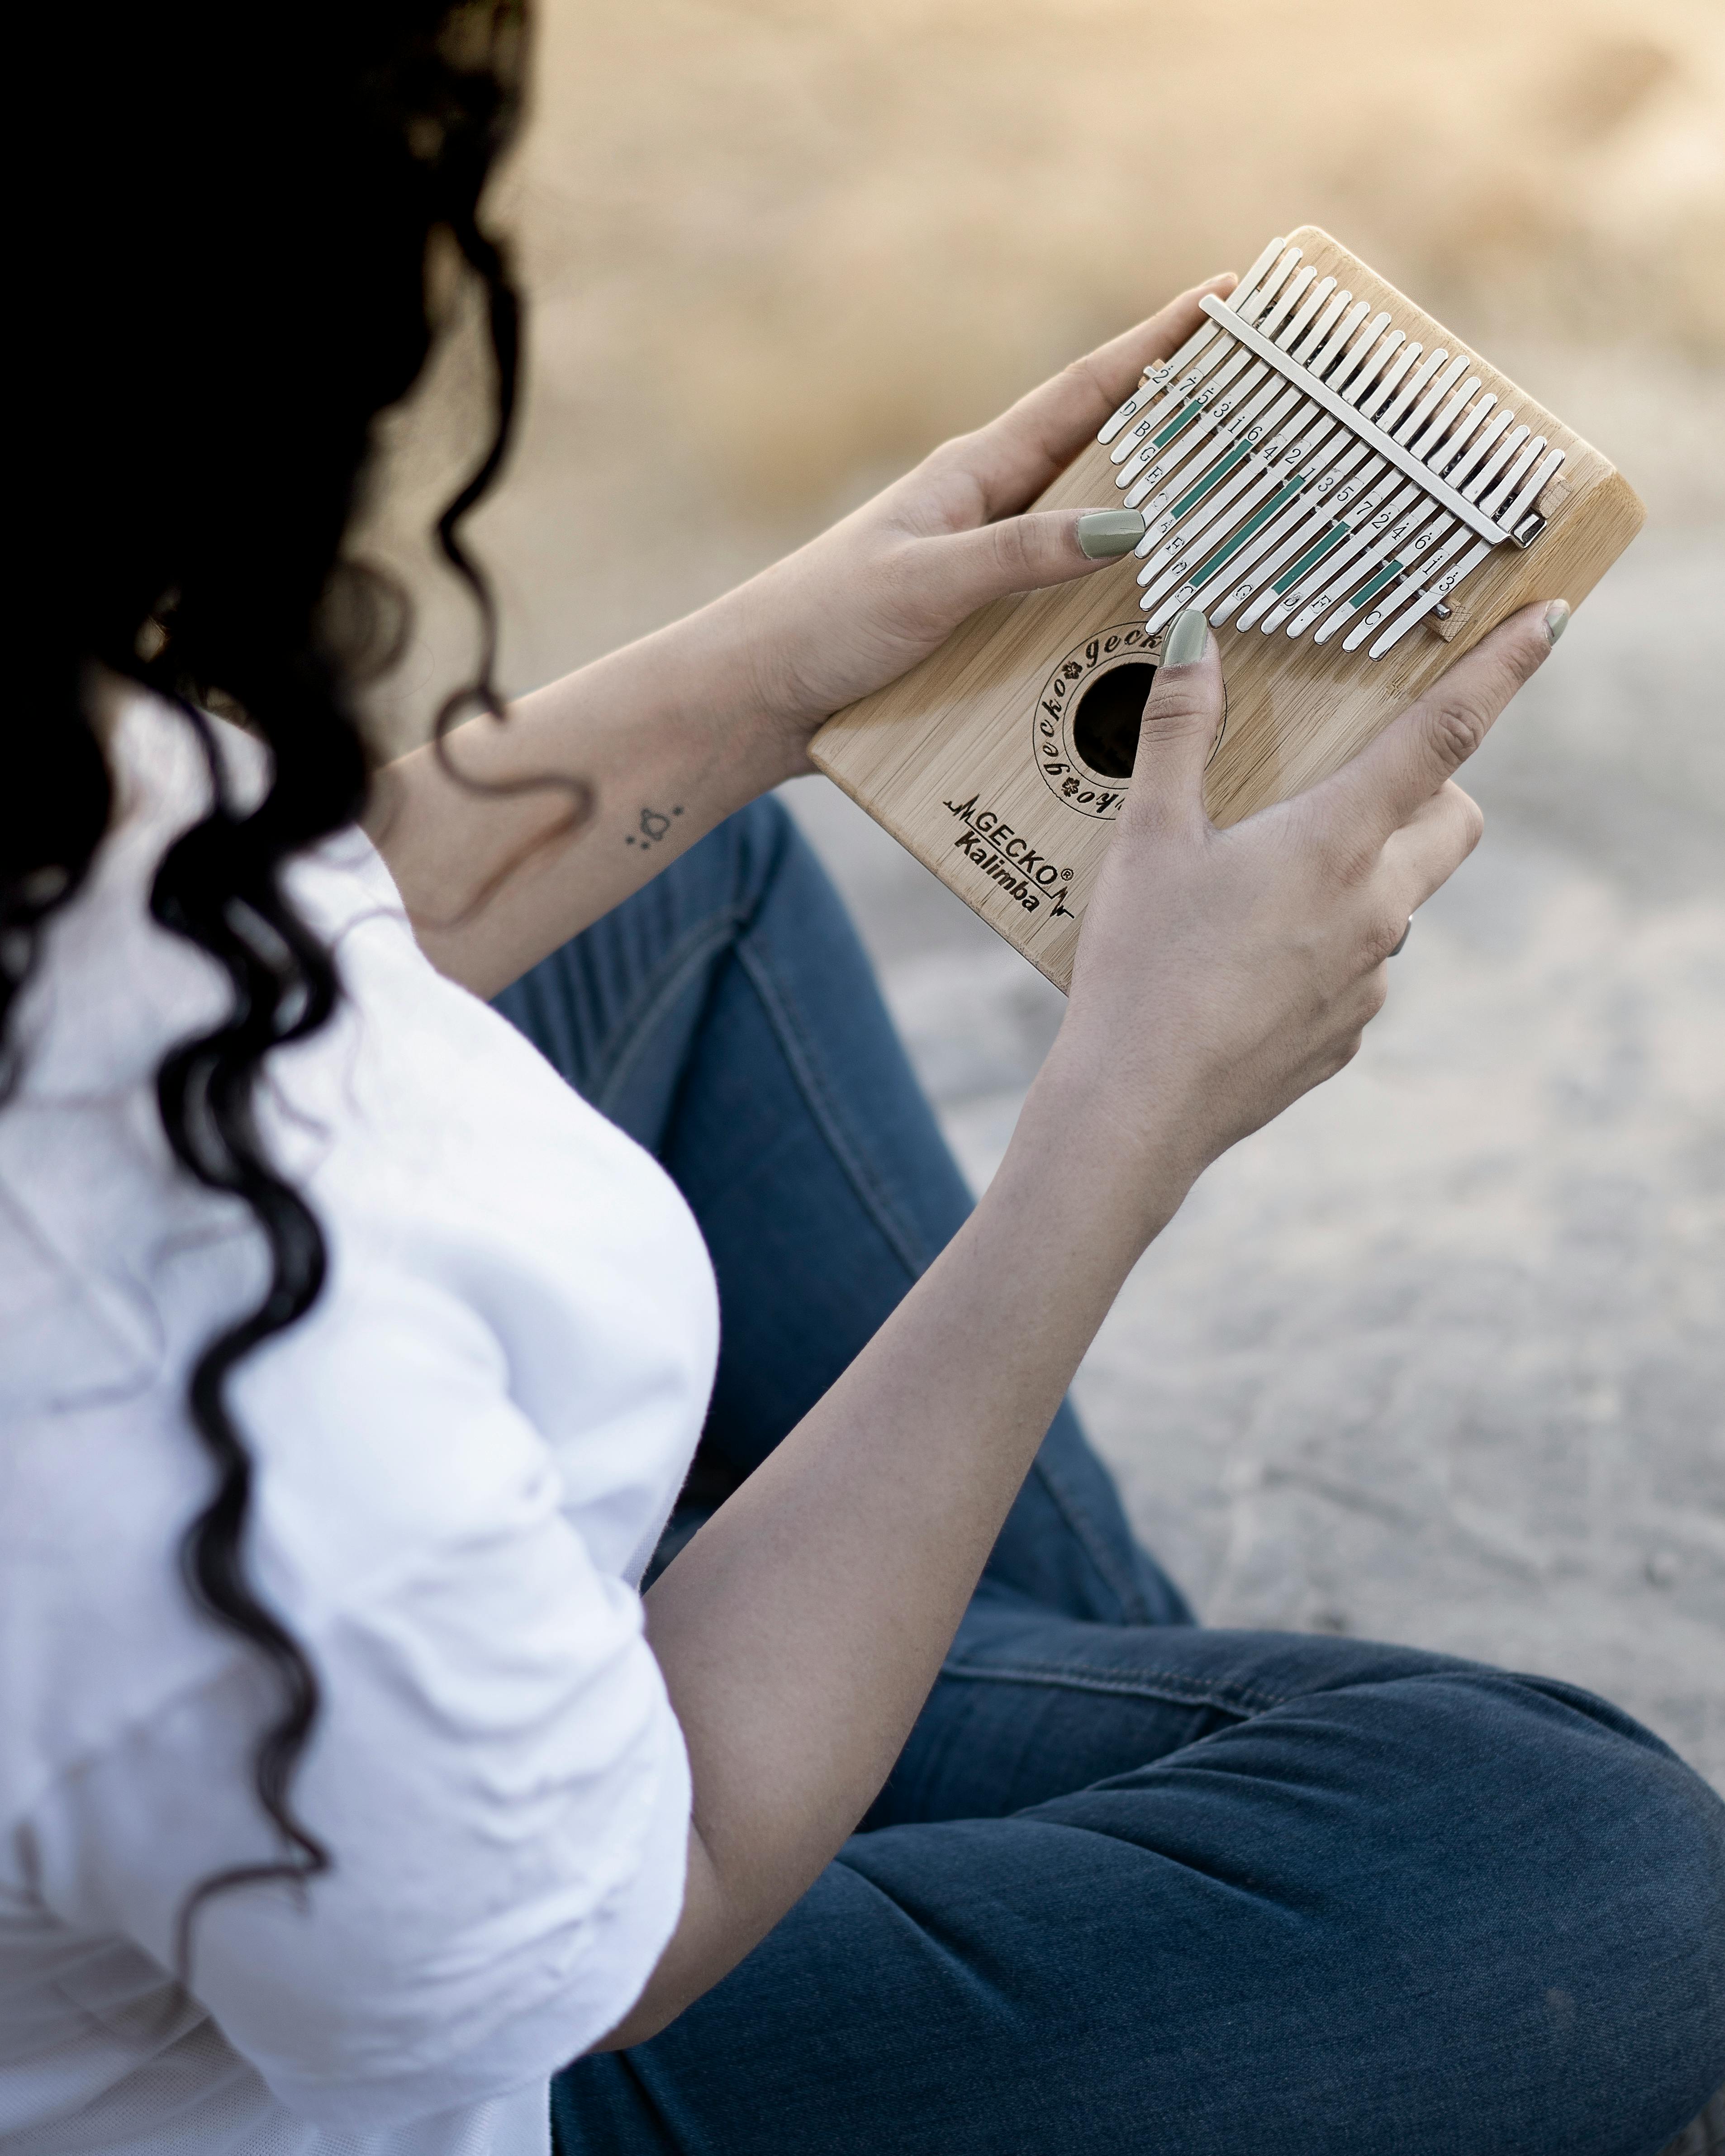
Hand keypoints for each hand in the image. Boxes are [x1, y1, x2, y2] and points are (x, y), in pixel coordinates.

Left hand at [725, 274, 1238, 760]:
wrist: (752, 700)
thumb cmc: (820, 627)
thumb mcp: (926, 585)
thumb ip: (1021, 555)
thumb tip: (1129, 525)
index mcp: (973, 474)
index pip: (1084, 393)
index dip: (1156, 343)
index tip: (1224, 296)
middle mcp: (985, 508)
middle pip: (1101, 450)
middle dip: (1179, 419)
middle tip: (1261, 396)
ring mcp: (983, 562)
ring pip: (1089, 525)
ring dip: (1156, 513)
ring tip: (1237, 502)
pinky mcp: (974, 618)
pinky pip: (1063, 596)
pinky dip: (1111, 592)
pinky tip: (1153, 615)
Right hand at [1033, 599, 1565, 1211]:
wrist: (1136, 1111)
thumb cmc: (1140, 969)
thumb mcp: (1146, 838)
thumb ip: (1177, 729)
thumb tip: (1193, 638)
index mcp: (1334, 843)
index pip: (1443, 734)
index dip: (1501, 670)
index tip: (1548, 622)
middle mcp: (1376, 908)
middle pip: (1452, 821)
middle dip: (1430, 790)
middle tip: (1355, 785)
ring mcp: (1369, 978)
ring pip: (1400, 900)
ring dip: (1360, 876)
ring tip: (1258, 893)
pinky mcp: (1347, 1034)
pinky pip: (1359, 969)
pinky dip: (1322, 950)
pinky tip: (1243, 968)